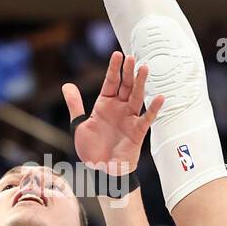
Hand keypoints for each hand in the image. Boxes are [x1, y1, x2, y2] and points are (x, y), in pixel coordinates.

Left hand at [62, 53, 162, 177]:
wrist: (101, 171)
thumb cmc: (92, 149)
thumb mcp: (79, 125)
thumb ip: (75, 105)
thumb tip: (67, 85)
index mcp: (105, 105)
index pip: (111, 82)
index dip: (114, 69)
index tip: (117, 54)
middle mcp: (119, 108)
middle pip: (126, 86)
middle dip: (128, 72)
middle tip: (132, 57)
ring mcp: (129, 118)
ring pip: (137, 97)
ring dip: (141, 83)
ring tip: (145, 69)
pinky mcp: (137, 131)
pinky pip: (147, 118)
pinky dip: (153, 108)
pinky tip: (160, 97)